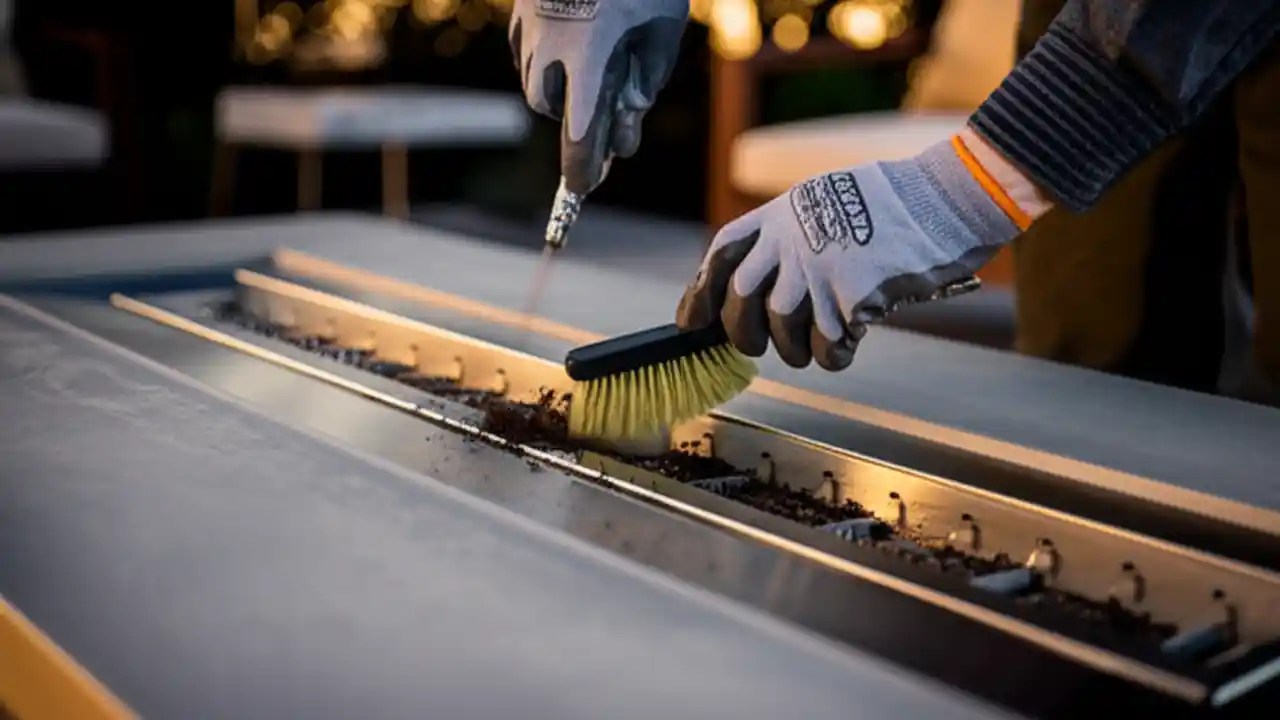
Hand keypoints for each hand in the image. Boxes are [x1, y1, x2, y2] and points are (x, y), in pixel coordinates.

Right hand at [509, 0, 687, 193]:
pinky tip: (565, 43)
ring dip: (556, 86)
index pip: (579, 132)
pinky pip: (524, 46)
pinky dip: (541, 58)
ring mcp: (530, 22)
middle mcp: (550, 44)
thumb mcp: (664, 23)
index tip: (582, 186)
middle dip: (571, 116)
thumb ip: (650, 72)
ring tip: (588, 66)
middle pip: (547, 105)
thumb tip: (632, 109)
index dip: (580, 166)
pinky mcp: (521, 6)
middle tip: (601, 112)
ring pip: (532, 75)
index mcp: (589, 55)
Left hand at [676, 138, 1024, 370]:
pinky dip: (836, 355)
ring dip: (796, 348)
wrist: (945, 198)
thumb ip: (789, 237)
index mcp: (782, 212)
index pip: (724, 253)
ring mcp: (820, 266)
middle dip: (743, 334)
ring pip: (782, 330)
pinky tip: (852, 340)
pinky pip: (828, 346)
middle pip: (740, 300)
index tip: (690, 322)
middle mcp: (792, 239)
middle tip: (757, 347)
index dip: (700, 291)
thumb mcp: (825, 202)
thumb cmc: (894, 206)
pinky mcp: (850, 294)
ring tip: (819, 341)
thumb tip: (758, 292)